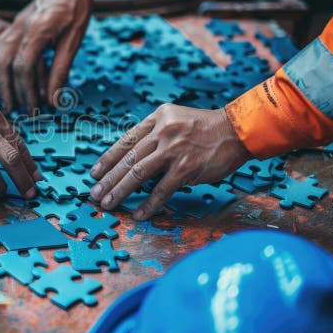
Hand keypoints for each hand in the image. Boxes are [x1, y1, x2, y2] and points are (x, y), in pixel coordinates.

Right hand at [0, 0, 119, 112]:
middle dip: (5, 88)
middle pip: (2, 62)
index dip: (27, 91)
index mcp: (38, 30)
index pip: (24, 66)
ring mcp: (14, 25)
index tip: (33, 108)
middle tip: (13, 110)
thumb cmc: (77, 8)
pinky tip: (10, 79)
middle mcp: (20, 27)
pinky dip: (1, 66)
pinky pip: (0, 48)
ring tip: (10, 98)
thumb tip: (54, 99)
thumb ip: (61, 70)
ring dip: (0, 78)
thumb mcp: (74, 41)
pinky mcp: (14, 25)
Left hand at [89, 105, 251, 219]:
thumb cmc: (205, 128)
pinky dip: (148, 204)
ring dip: (120, 191)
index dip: (108, 159)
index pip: (125, 141)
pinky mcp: (186, 169)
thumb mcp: (175, 120)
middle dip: (108, 179)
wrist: (238, 130)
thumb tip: (132, 161)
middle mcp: (162, 132)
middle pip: (128, 159)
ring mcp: (173, 151)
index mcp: (157, 119)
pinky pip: (160, 190)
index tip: (94, 173)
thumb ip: (155, 135)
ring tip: (107, 203)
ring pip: (138, 174)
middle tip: (94, 193)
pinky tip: (138, 213)